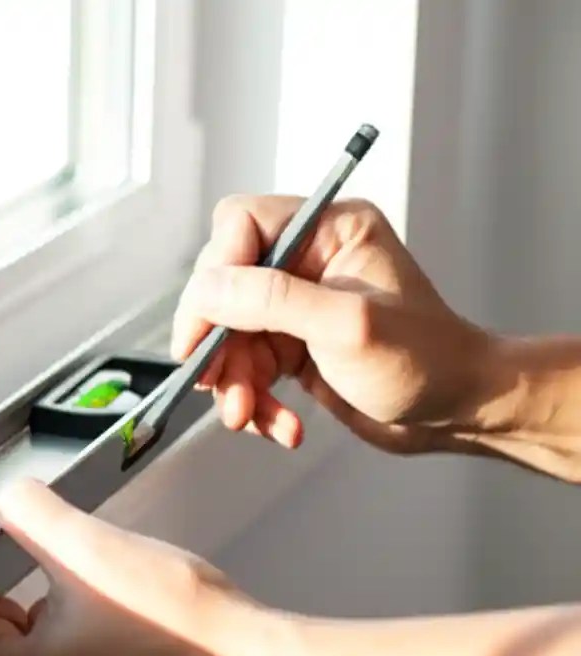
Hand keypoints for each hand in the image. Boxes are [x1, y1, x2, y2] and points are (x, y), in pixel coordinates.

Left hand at [0, 478, 328, 655]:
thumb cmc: (187, 633)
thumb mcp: (89, 546)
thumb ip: (28, 514)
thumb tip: (2, 505)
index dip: (26, 588)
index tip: (69, 591)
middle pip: (16, 651)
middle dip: (55, 622)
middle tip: (109, 617)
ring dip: (86, 649)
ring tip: (134, 641)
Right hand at [171, 195, 495, 453]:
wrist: (459, 414)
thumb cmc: (427, 361)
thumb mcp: (347, 326)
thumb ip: (272, 300)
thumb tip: (205, 290)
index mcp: (328, 230)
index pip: (240, 226)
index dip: (213, 273)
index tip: (201, 328)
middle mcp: (308, 258)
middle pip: (224, 285)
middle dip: (219, 342)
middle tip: (217, 383)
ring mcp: (297, 303)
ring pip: (228, 333)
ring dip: (233, 382)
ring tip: (248, 415)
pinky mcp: (291, 344)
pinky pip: (246, 366)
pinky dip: (253, 400)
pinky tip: (279, 424)